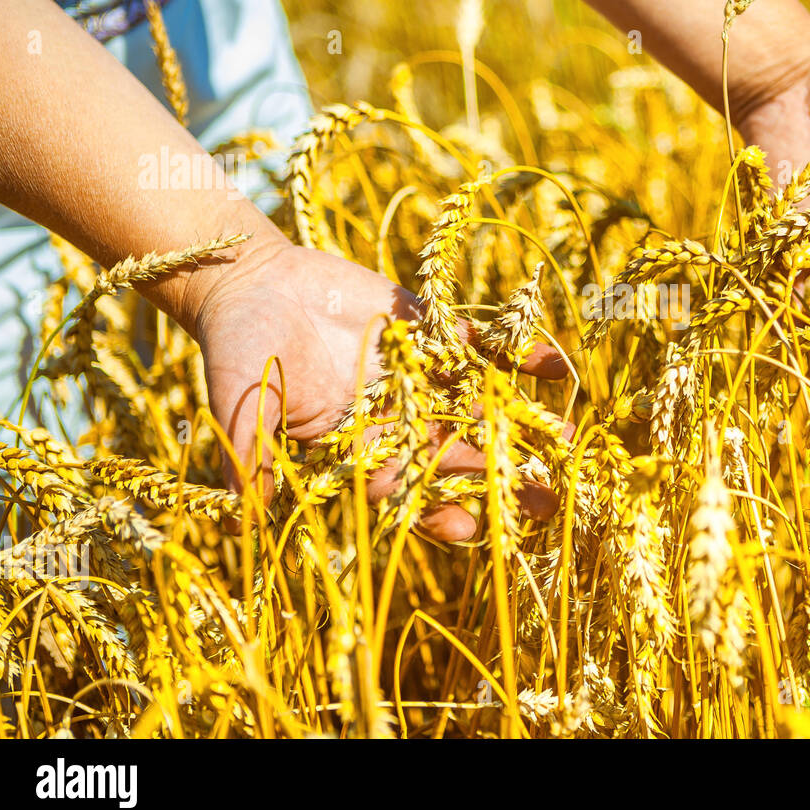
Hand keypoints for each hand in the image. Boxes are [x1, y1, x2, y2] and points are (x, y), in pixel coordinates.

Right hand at [191, 239, 567, 540]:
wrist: (253, 281)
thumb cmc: (238, 350)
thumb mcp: (242, 406)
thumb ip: (252, 457)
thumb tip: (245, 520)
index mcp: (359, 450)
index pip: (407, 494)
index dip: (438, 514)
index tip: (473, 529)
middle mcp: (399, 420)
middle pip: (459, 459)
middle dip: (504, 480)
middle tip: (552, 502)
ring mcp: (422, 377)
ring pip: (481, 407)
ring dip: (524, 423)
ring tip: (571, 440)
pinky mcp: (433, 332)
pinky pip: (484, 348)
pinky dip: (518, 355)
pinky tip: (557, 365)